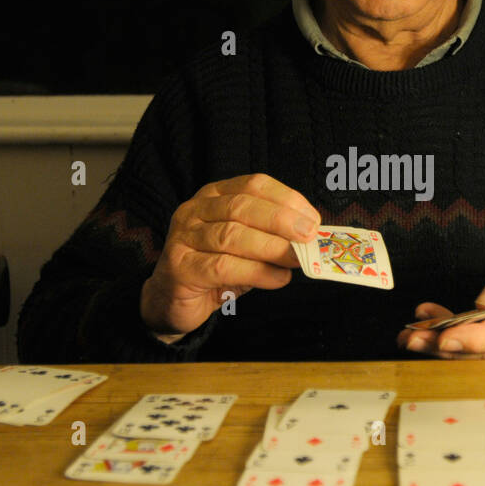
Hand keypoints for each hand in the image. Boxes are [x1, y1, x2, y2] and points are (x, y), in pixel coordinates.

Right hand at [141, 173, 318, 337]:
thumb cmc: (215, 269)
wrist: (171, 300)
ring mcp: (184, 237)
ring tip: (297, 260)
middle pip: (242, 206)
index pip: (254, 185)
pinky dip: (257, 272)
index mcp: (215, 195)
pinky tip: (277, 278)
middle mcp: (195, 210)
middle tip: (309, 236)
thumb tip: (310, 236)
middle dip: (281, 220)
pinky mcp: (180, 267)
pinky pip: (222, 266)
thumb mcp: (247, 247)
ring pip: (232, 236)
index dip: (287, 199)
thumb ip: (272, 237)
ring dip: (271, 247)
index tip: (313, 218)